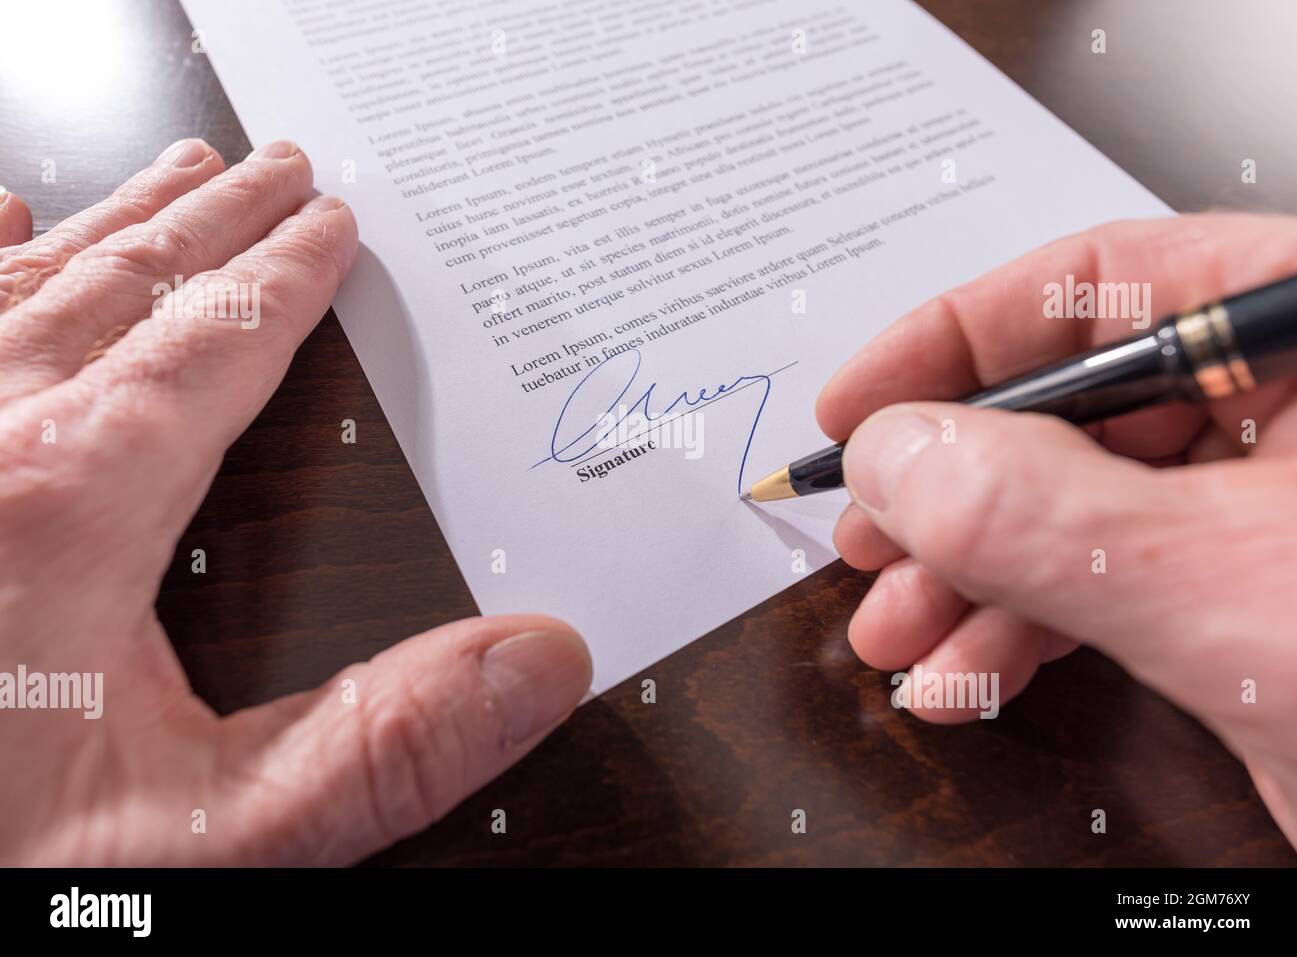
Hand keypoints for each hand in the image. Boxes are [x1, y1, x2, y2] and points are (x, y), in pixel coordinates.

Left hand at [0, 139, 590, 863]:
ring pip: (24, 281)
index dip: (286, 275)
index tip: (331, 221)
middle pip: (124, 284)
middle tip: (276, 165)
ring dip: (114, 222)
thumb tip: (537, 664)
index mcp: (65, 503)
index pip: (215, 344)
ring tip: (177, 174)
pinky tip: (1, 220)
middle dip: (214, 219)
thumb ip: (377, 749)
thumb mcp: (203, 838)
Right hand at [817, 214, 1296, 850]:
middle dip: (952, 489)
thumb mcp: (1232, 597)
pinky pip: (1120, 579)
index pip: (1111, 277)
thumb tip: (897, 452)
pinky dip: (1032, 626)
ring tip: (899, 632)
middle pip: (1079, 405)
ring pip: (1086, 504)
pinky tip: (972, 668)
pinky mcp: (1266, 591)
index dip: (956, 336)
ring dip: (974, 575)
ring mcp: (1285, 504)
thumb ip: (1042, 513)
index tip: (860, 401)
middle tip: (867, 536)